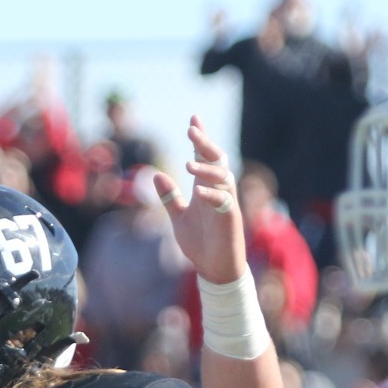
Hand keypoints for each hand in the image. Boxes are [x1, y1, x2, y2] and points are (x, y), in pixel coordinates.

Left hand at [151, 117, 247, 284]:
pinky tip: (199, 191)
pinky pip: (224, 202)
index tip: (193, 119)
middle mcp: (217, 191)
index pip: (204, 157)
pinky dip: (212, 195)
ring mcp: (225, 204)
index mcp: (205, 188)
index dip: (200, 138)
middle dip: (205, 144)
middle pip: (216, 160)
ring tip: (189, 163)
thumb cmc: (200, 243)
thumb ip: (169, 197)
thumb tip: (157, 175)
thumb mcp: (178, 217)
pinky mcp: (230, 219)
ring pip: (223, 177)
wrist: (214, 268)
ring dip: (207, 169)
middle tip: (192, 129)